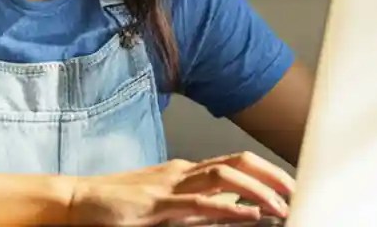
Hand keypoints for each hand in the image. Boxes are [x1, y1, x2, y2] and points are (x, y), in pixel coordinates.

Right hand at [66, 152, 293, 225]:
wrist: (77, 201)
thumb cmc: (117, 205)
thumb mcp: (166, 204)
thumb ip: (199, 205)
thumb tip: (236, 208)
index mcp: (186, 171)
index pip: (236, 162)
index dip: (268, 171)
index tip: (291, 185)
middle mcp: (182, 172)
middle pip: (238, 162)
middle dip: (272, 175)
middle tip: (298, 192)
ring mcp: (169, 185)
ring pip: (224, 177)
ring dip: (258, 191)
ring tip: (281, 206)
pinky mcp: (156, 204)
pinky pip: (198, 203)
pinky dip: (227, 208)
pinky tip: (249, 215)